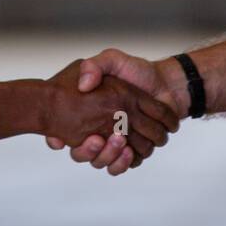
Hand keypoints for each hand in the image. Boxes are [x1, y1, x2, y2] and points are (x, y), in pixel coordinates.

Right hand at [40, 60, 178, 164]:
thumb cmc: (138, 71)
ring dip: (111, 156)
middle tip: (99, 139)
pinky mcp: (133, 150)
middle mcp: (100, 129)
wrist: (166, 84)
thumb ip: (94, 66)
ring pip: (103, 162)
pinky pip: (123, 166)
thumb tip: (83, 85)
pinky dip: (125, 162)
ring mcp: (117, 142)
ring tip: (121, 142)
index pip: (64, 131)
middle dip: (90, 151)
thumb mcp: (112, 60)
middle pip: (85, 153)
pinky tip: (130, 151)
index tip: (66, 135)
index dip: (58, 138)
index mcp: (89, 111)